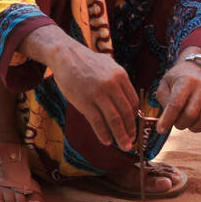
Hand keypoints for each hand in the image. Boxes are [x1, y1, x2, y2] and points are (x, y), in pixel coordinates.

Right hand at [25, 27, 138, 150]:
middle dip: (130, 130)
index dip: (135, 117)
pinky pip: (97, 122)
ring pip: (114, 120)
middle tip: (131, 141)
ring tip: (124, 146)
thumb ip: (119, 81)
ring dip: (120, 136)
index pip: (133, 102)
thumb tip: (128, 100)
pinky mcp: (84, 101)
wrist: (65, 55)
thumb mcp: (109, 66)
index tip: (134, 127)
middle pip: (126, 113)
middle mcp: (112, 85)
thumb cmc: (87, 62)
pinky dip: (103, 134)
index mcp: (121, 76)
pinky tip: (106, 141)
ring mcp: (98, 94)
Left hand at [154, 55, 200, 134]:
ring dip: (193, 126)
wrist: (196, 70)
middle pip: (191, 115)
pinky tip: (197, 120)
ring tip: (187, 120)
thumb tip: (168, 121)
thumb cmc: (177, 81)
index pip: (177, 104)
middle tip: (175, 120)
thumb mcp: (164, 86)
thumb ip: (165, 102)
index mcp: (187, 81)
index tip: (160, 130)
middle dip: (179, 123)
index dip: (168, 119)